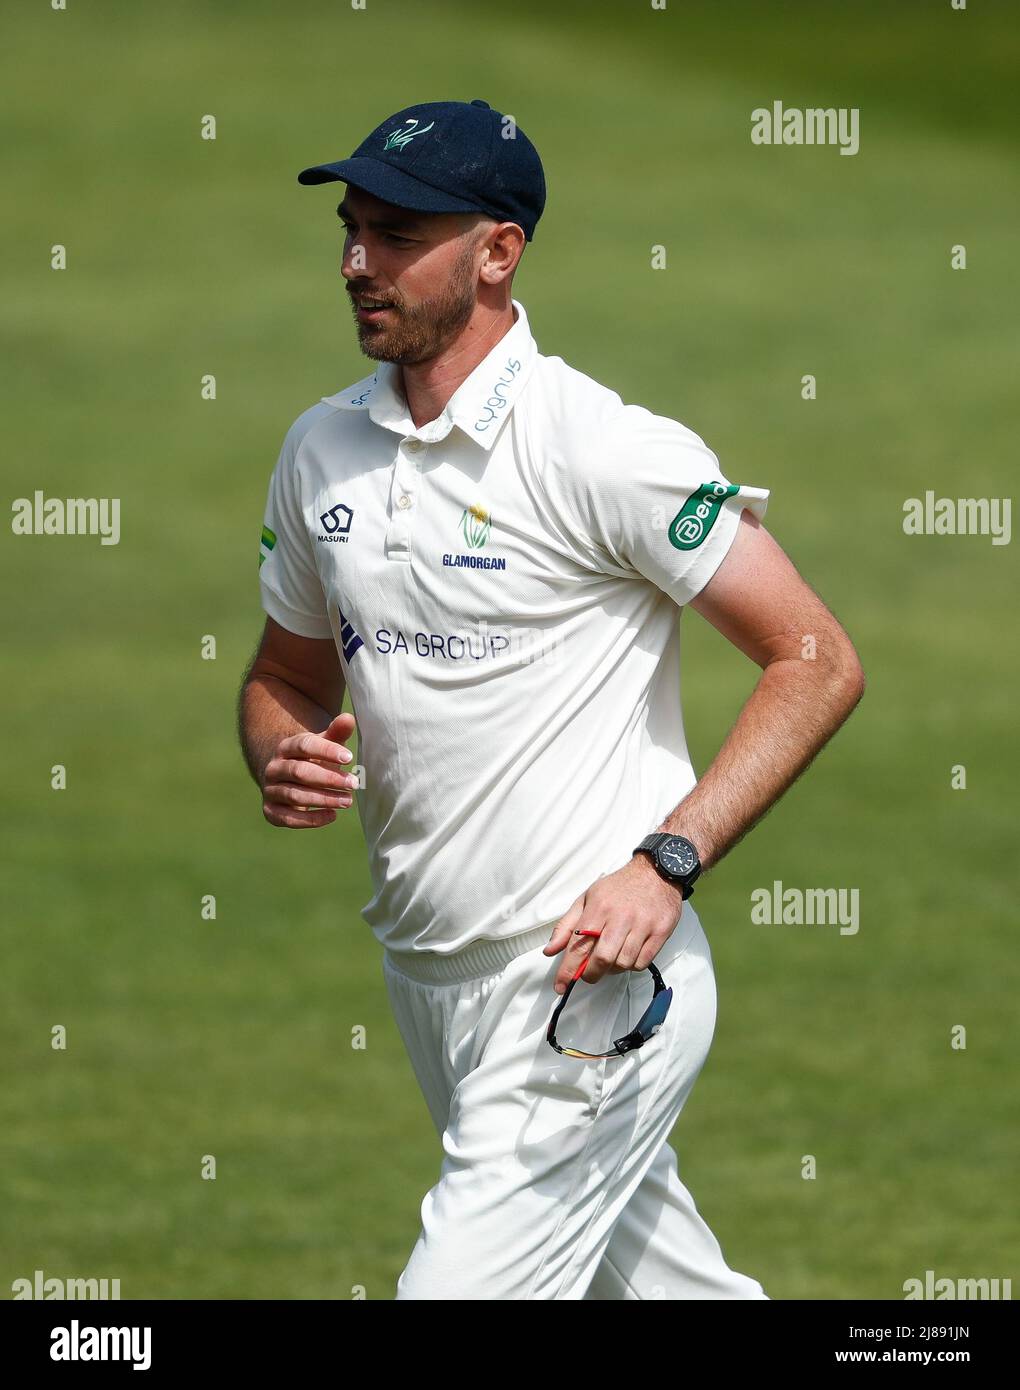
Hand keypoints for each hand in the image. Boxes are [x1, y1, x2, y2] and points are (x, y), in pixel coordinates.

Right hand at [261, 712, 357, 827]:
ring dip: (323, 799)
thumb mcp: (324, 745)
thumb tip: (349, 718)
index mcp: (286, 747)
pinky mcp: (271, 811)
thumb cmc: (313, 760)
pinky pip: (288, 818)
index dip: (326, 751)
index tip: (350, 758)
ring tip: (347, 801)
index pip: (304, 746)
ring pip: (295, 796)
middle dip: (329, 778)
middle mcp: (274, 768)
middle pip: (300, 772)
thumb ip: (336, 732)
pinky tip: (332, 816)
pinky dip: (310, 820)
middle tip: (354, 783)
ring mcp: (270, 790)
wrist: (287, 781)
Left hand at [543, 856, 684, 992]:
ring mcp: (642, 925)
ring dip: (613, 969)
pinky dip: (632, 965)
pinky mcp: (660, 932)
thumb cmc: (619, 887)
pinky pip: (642, 962)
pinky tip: (628, 954)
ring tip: (610, 959)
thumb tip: (550, 950)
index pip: (579, 946)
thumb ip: (566, 926)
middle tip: (588, 974)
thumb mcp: (587, 899)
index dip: (568, 970)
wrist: (656, 873)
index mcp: (599, 908)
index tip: (561, 985)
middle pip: (602, 959)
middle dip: (591, 974)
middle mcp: (621, 917)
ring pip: (623, 964)